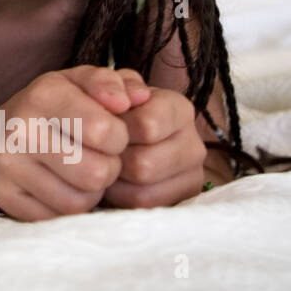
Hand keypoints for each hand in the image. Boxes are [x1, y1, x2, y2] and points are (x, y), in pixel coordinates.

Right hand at [0, 65, 150, 221]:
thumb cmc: (51, 108)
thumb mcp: (78, 83)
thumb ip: (113, 82)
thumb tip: (138, 98)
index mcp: (44, 94)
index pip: (106, 132)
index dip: (119, 138)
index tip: (109, 133)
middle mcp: (21, 130)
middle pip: (98, 173)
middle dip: (108, 168)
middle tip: (96, 157)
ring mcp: (8, 165)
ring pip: (79, 202)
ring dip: (89, 191)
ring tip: (79, 172)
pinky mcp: (4, 196)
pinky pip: (57, 218)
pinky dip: (65, 207)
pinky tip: (58, 186)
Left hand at [101, 85, 208, 208]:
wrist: (100, 141)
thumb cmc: (101, 111)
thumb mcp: (96, 88)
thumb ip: (105, 83)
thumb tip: (127, 98)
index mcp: (178, 108)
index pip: (148, 126)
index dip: (118, 130)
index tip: (105, 125)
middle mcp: (194, 143)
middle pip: (144, 164)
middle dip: (115, 160)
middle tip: (102, 152)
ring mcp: (192, 176)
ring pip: (143, 190)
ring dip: (115, 181)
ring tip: (108, 165)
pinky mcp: (181, 202)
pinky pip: (143, 208)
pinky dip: (121, 198)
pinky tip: (115, 183)